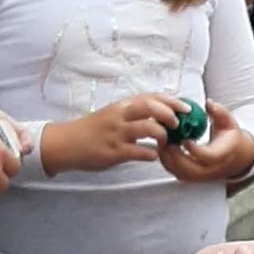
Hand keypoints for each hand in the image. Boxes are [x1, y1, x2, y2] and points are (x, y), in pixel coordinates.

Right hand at [45, 93, 182, 172]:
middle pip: (151, 107)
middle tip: (178, 124)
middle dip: (169, 114)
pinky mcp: (114, 152)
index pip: (151, 97)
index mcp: (121, 106)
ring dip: (162, 136)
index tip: (186, 107)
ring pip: (149, 129)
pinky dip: (151, 154)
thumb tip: (159, 113)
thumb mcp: (112, 114)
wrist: (67, 143)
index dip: (171, 101)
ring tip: (164, 143)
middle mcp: (120, 116)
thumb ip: (133, 113)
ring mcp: (117, 134)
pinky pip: (140, 152)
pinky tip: (152, 155)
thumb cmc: (92, 130)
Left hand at [158, 102, 253, 184]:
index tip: (184, 139)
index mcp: (222, 155)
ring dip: (168, 158)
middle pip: (190, 170)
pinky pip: (176, 173)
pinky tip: (163, 147)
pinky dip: (167, 161)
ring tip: (163, 142)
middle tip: (166, 140)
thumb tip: (209, 104)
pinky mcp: (191, 177)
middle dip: (174, 156)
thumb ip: (219, 112)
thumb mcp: (228, 122)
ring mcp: (200, 175)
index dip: (194, 150)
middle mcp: (211, 169)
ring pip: (180, 173)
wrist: (233, 156)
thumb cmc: (229, 138)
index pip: (207, 157)